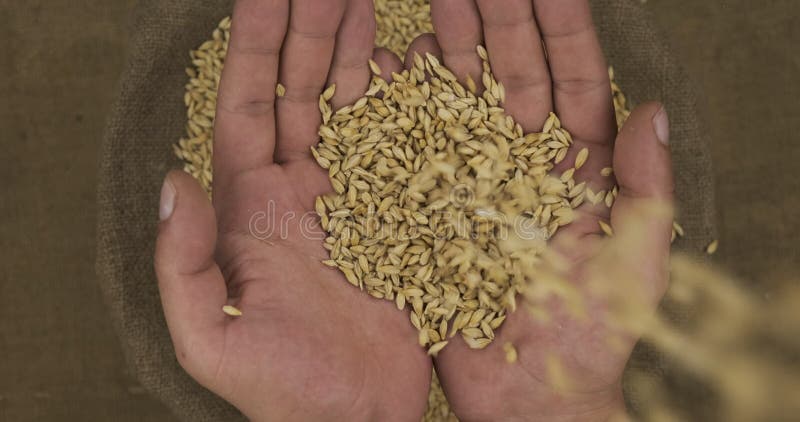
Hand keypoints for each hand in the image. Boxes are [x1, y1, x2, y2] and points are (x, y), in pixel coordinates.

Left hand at [154, 1, 429, 419]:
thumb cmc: (286, 391)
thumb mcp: (212, 338)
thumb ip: (182, 263)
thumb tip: (173, 183)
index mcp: (253, 211)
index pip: (247, 108)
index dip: (253, 49)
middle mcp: (301, 194)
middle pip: (299, 94)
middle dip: (308, 32)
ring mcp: (354, 202)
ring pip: (352, 111)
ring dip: (354, 54)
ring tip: (362, 4)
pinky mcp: (400, 218)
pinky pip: (402, 150)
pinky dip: (406, 107)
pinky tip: (408, 68)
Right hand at [411, 1, 673, 419]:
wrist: (529, 399)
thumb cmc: (590, 338)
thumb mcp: (633, 264)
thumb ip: (645, 190)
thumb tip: (652, 112)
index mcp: (574, 172)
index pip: (570, 83)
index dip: (557, 31)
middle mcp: (521, 169)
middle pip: (508, 82)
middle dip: (491, 27)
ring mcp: (473, 188)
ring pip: (457, 110)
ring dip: (444, 63)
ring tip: (426, 21)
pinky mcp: (433, 215)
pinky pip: (414, 159)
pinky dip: (400, 120)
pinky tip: (386, 84)